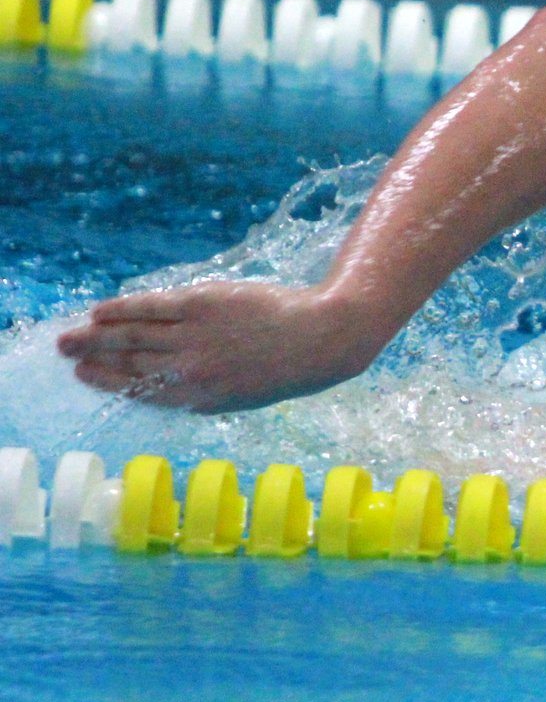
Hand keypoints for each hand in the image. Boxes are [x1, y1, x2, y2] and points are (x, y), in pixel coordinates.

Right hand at [56, 281, 375, 412]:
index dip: (110, 382)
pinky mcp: (201, 304)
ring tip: (74, 333)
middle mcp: (190, 370)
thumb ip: (205, 392)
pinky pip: (150, 307)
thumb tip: (171, 387)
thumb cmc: (287, 367)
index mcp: (201, 398)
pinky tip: (102, 309)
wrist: (321, 339)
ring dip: (96, 334)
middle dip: (94, 358)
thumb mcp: (244, 394)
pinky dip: (122, 308)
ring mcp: (193, 336)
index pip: (142, 391)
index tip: (86, 375)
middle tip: (68, 353)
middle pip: (130, 363)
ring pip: (132, 335)